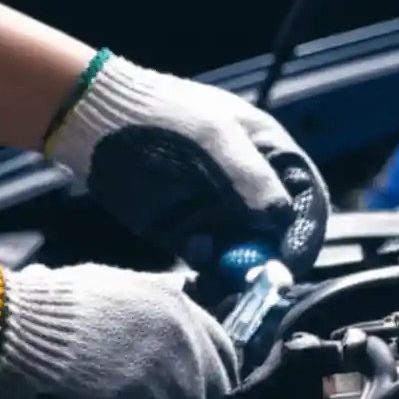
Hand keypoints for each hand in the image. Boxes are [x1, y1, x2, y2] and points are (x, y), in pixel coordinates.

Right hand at [0, 263, 238, 398]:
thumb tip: (166, 294)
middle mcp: (184, 331)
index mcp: (175, 301)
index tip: (202, 389)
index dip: (212, 372)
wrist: (20, 329)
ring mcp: (172, 367)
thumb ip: (145, 294)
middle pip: (217, 384)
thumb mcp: (108, 283)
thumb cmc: (51, 304)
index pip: (222, 347)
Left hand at [46, 53, 328, 275]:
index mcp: (269, 152)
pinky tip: (200, 281)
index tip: (288, 264)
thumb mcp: (212, 137)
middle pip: (278, 234)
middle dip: (270, 260)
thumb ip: (250, 176)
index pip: (305, 200)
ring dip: (239, 274)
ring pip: (246, 254)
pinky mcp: (190, 231)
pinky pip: (211, 263)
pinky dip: (210, 276)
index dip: (303, 233)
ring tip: (221, 284)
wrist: (92, 121)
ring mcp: (220, 210)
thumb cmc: (158, 113)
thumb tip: (282, 217)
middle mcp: (250, 186)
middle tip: (255, 283)